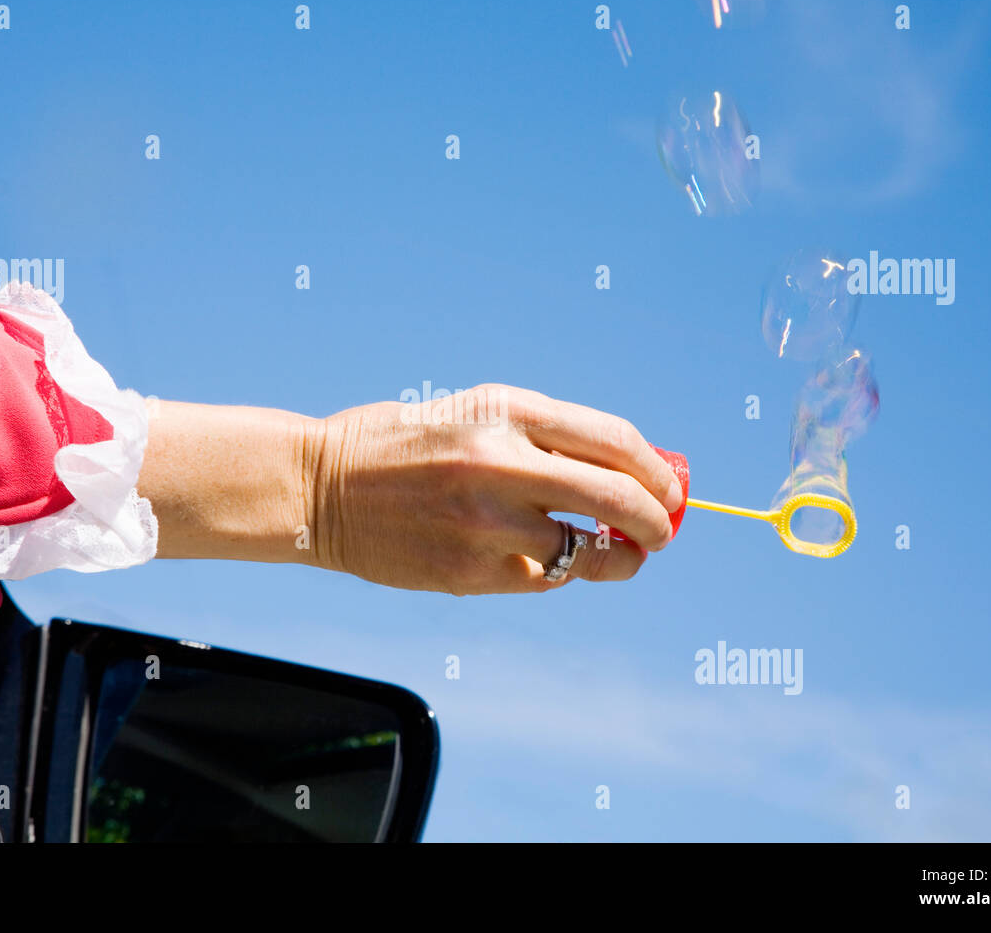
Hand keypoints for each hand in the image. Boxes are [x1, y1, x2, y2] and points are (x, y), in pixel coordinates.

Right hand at [308, 384, 682, 593]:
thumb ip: (542, 435)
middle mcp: (503, 461)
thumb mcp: (473, 415)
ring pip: (587, 550)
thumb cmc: (404, 446)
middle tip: (663, 531)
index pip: (614, 439)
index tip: (669, 489)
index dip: (655, 469)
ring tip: (621, 556)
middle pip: (616, 494)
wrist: (322, 487)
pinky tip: (547, 563)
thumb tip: (624, 469)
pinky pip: (542, 579)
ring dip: (618, 557)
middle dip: (656, 519)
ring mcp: (487, 520)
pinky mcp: (469, 571)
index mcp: (507, 411)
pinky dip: (557, 573)